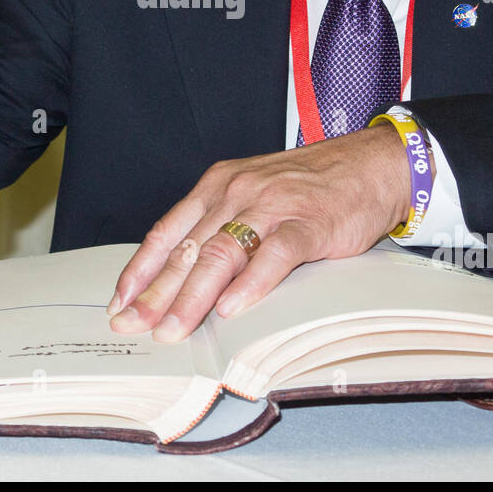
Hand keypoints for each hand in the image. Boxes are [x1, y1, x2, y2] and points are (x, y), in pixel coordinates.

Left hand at [108, 123, 410, 341]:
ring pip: (222, 254)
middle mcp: (238, 192)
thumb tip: (181, 276)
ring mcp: (273, 207)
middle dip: (157, 293)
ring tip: (173, 328)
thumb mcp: (253, 193)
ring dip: (193, 297)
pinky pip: (275, 255)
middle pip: (189, 249)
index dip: (141, 269)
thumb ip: (220, 226)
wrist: (372, 163)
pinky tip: (232, 308)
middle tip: (134, 326)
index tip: (120, 302)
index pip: (168, 231)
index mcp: (218, 185)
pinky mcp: (309, 224)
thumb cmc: (311, 184)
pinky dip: (252, 284)